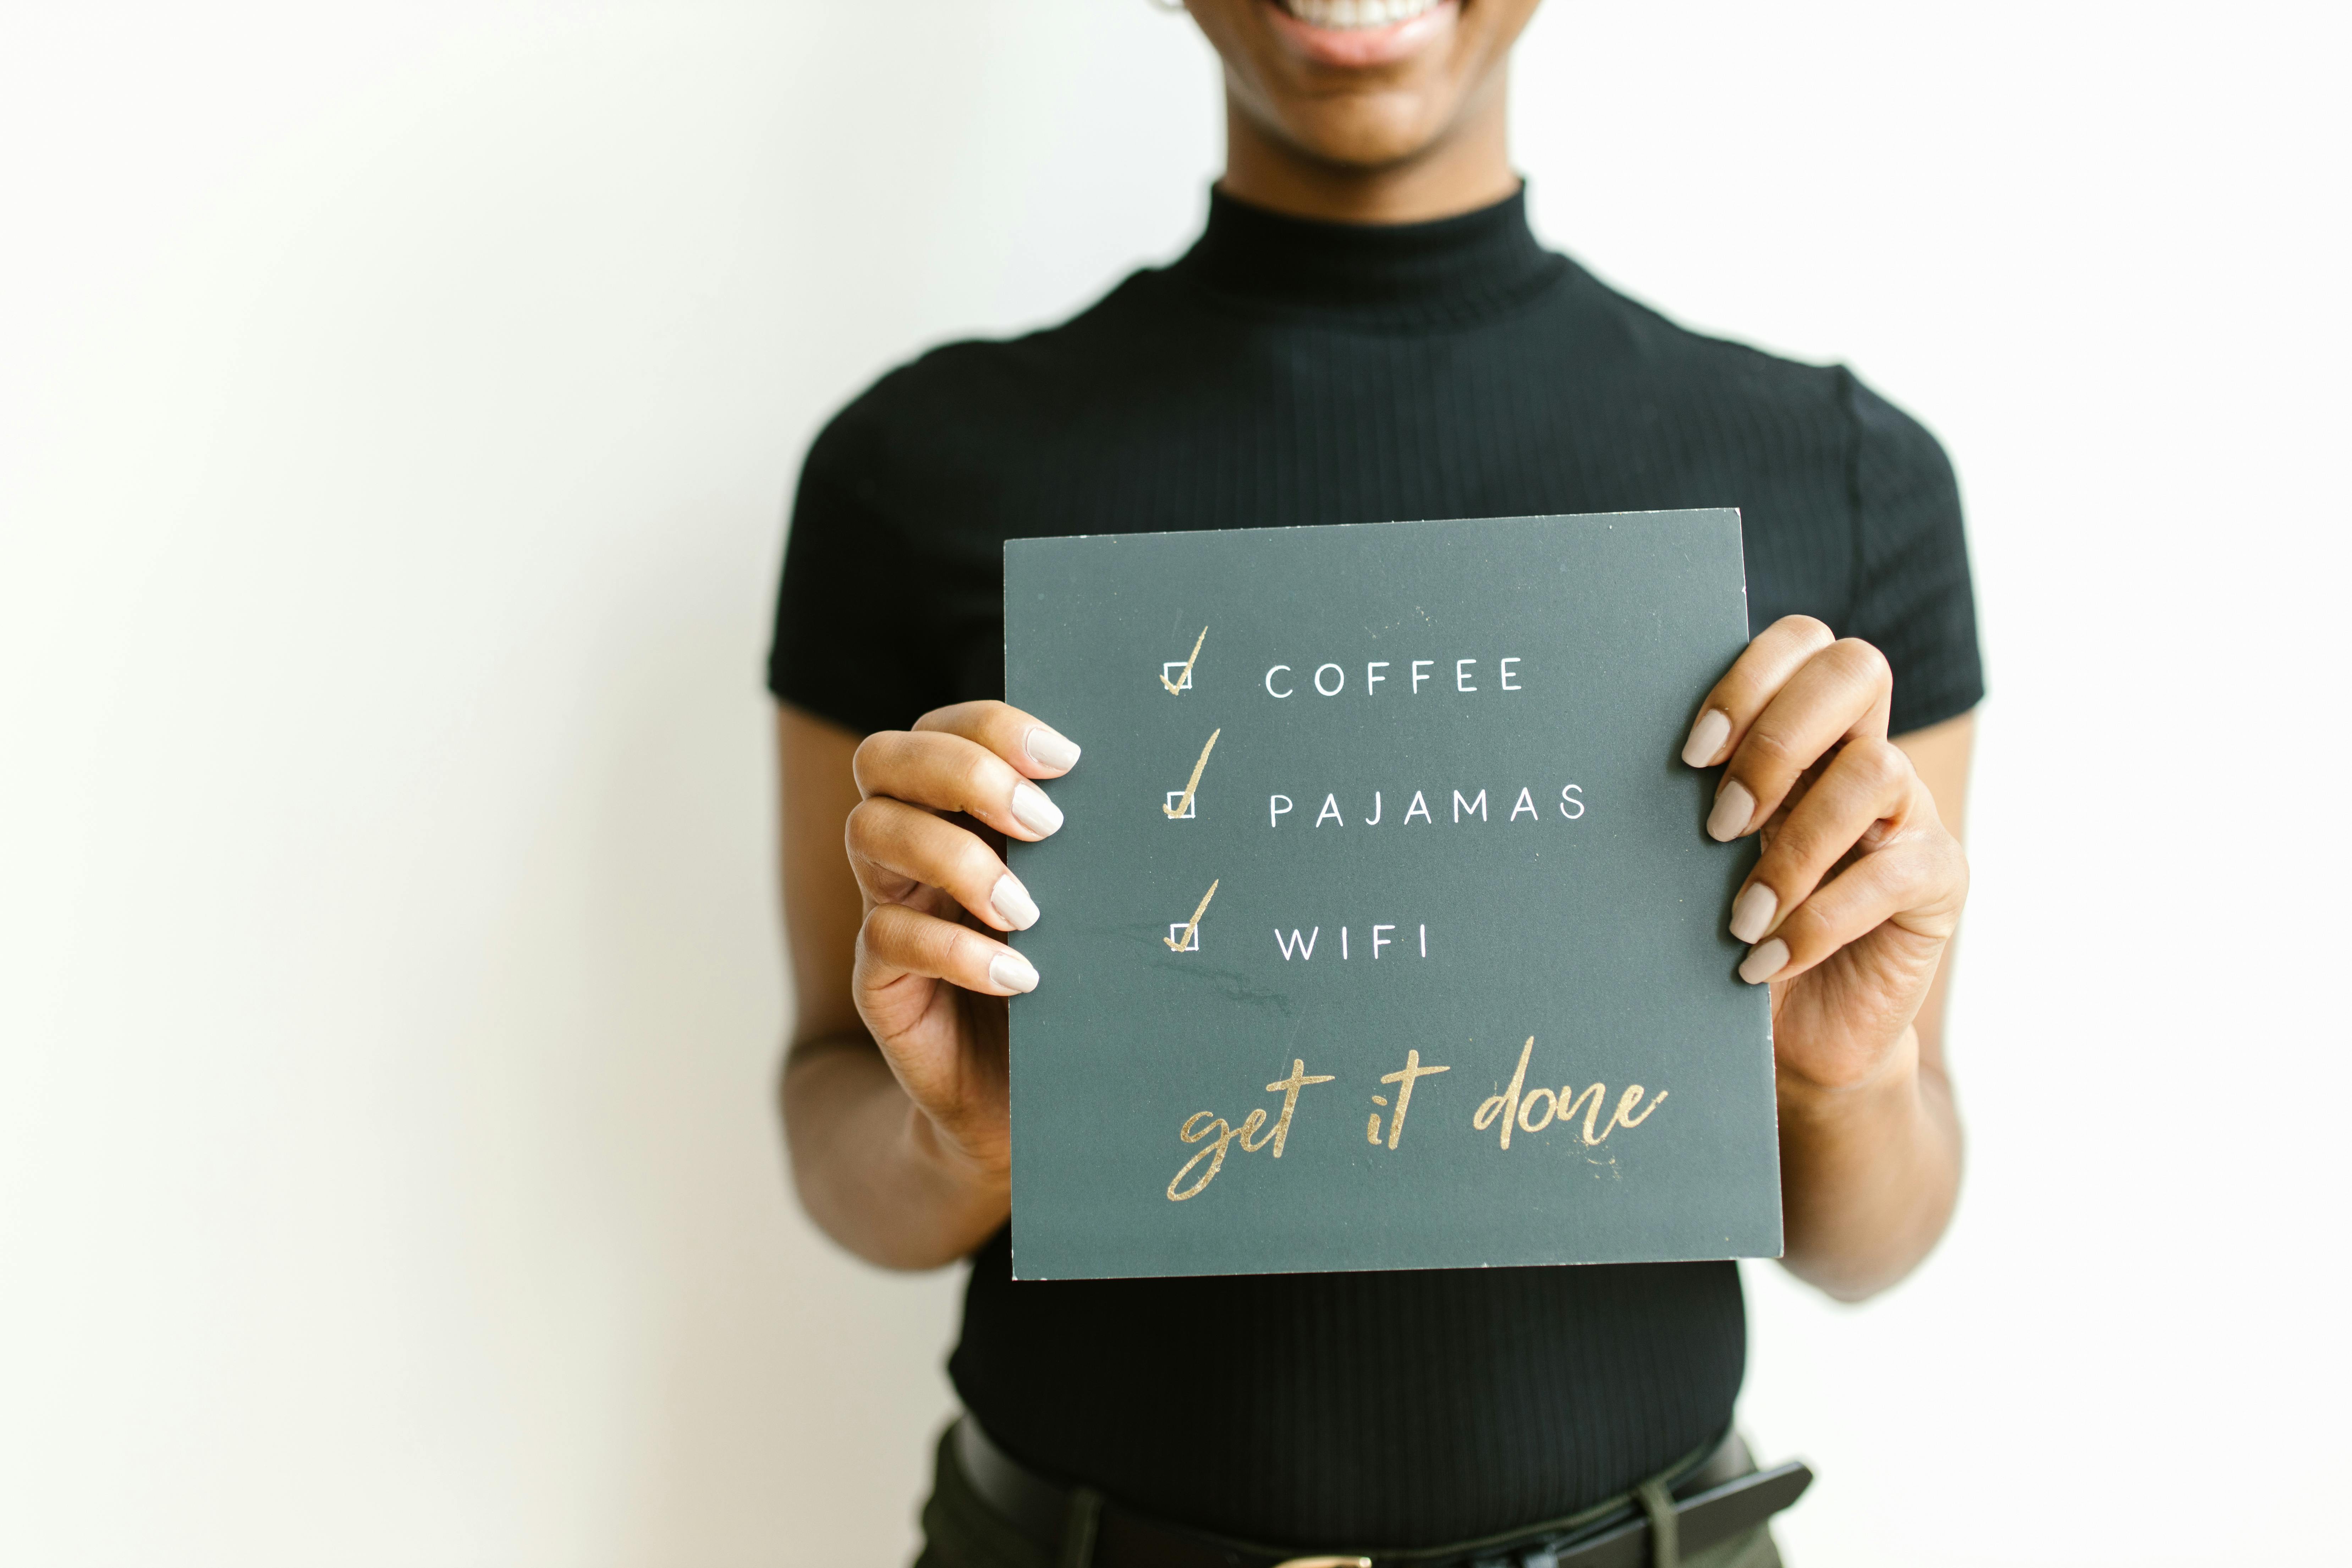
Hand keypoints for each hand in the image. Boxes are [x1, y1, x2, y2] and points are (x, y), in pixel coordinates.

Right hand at [843, 700, 1080, 1191]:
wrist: (1027, 1098)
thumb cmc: (1068, 981)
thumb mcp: (1083, 905)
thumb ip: (1086, 847)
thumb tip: (1150, 784)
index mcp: (958, 807)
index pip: (943, 728)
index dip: (992, 726)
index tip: (1067, 759)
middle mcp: (911, 843)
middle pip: (882, 758)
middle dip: (963, 774)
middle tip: (1044, 823)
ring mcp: (887, 905)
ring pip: (871, 832)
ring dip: (957, 859)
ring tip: (1028, 913)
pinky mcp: (879, 977)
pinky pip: (889, 936)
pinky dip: (958, 950)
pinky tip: (1020, 978)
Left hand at [1680, 617, 1968, 1093]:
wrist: (1797, 1030)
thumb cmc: (1737, 929)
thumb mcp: (1708, 860)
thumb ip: (1696, 802)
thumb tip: (1608, 762)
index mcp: (1807, 732)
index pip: (1803, 643)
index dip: (1749, 679)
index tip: (1692, 754)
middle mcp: (1864, 754)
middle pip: (1856, 670)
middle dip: (1779, 739)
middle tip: (1720, 822)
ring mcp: (1910, 813)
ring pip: (1873, 771)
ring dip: (1794, 847)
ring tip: (1742, 914)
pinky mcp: (1938, 879)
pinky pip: (1891, 873)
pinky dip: (1818, 919)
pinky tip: (1767, 957)